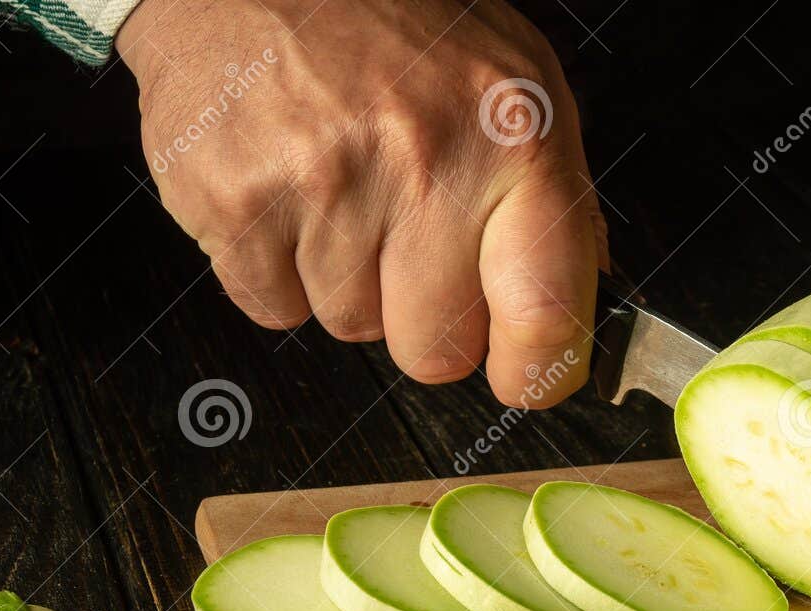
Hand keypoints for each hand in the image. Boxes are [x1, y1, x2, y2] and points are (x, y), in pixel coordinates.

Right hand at [117, 0, 604, 405]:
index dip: (534, 371)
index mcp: (514, 137)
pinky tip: (287, 193)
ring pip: (351, 328)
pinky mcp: (235, 200)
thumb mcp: (518, 85)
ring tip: (340, 188)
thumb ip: (557, 203)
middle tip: (408, 244)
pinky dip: (278, 270)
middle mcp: (424, 160)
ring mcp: (322, 182)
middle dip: (425, 320)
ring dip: (347, 282)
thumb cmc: (398, 25)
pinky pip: (274, 309)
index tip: (523, 375)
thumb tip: (574, 310)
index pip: (543, 314)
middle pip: (435, 352)